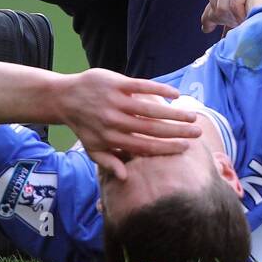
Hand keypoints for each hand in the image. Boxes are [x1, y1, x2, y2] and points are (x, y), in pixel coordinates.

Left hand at [54, 69, 200, 180]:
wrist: (64, 98)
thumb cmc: (82, 125)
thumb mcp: (92, 149)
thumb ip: (109, 162)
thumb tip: (126, 178)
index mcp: (113, 139)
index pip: (145, 146)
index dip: (166, 148)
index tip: (185, 148)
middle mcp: (116, 122)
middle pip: (152, 129)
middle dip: (177, 131)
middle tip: (197, 132)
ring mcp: (116, 101)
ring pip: (151, 108)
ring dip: (174, 112)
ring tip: (192, 115)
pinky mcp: (116, 83)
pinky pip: (142, 86)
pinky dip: (160, 90)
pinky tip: (176, 94)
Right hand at [201, 0, 261, 31]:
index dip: (240, 9)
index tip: (247, 21)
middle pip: (224, 3)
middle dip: (233, 20)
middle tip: (246, 27)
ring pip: (216, 7)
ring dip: (226, 20)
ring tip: (239, 22)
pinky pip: (211, 5)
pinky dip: (219, 15)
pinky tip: (228, 19)